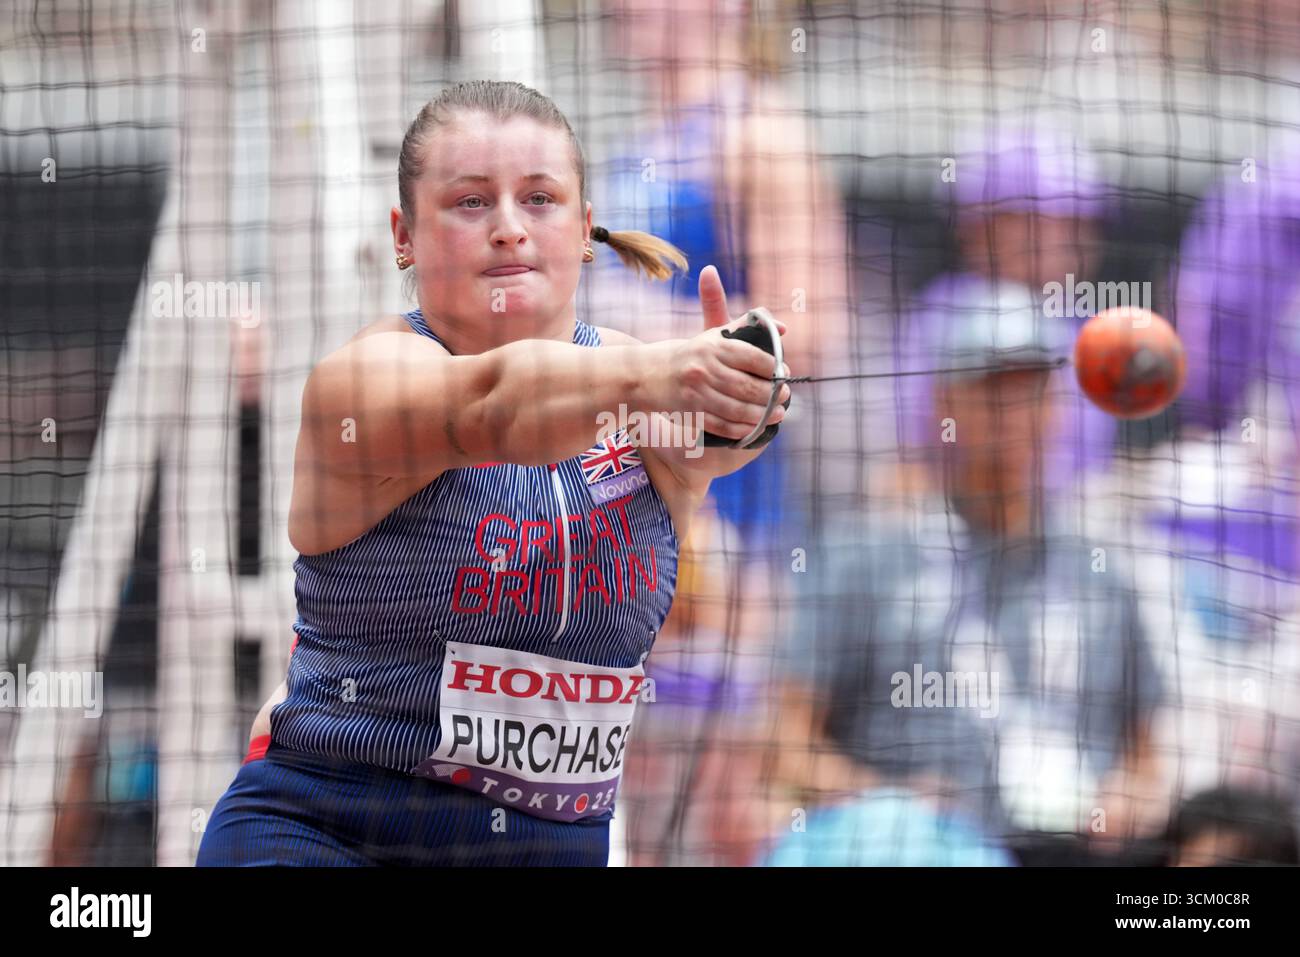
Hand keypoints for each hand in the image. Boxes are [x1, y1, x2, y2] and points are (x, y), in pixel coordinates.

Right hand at [639, 266, 790, 443]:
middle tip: (785, 397)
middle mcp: (704, 369)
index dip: (773, 368)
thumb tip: (783, 329)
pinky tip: (755, 427)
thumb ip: (746, 328)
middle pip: (748, 386)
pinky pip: (723, 425)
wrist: (646, 375)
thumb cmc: (688, 354)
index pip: (752, 357)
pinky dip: (742, 429)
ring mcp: (697, 394)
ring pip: (738, 409)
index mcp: (712, 346)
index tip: (784, 373)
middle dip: (772, 394)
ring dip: (763, 415)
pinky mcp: (691, 414)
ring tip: (778, 414)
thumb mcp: (711, 336)